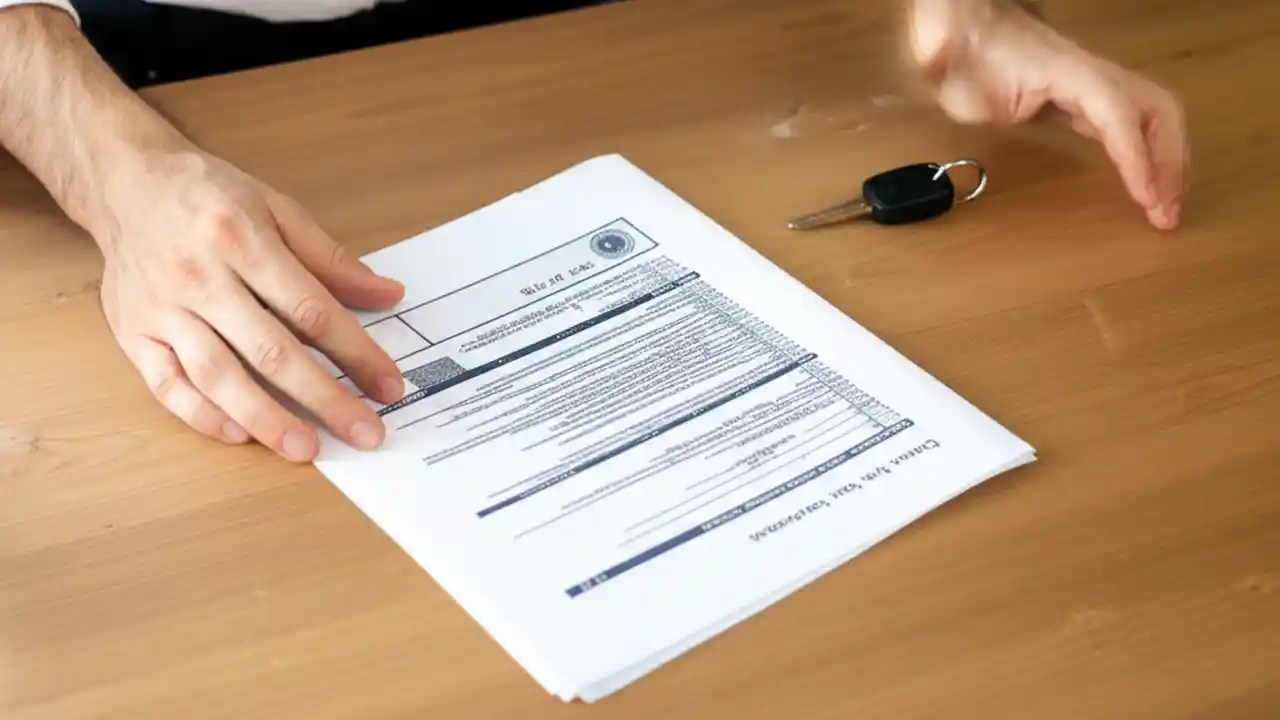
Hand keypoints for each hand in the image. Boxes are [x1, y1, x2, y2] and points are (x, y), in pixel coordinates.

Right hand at [95, 147, 405, 461]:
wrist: (125, 182)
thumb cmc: (207, 197)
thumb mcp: (276, 208)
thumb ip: (331, 259)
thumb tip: (387, 294)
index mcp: (240, 239)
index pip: (311, 308)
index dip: (356, 352)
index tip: (388, 385)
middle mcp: (198, 276)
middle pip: (269, 350)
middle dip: (324, 397)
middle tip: (364, 432)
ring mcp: (161, 308)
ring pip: (216, 374)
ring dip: (265, 417)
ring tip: (306, 449)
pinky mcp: (132, 331)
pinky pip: (166, 383)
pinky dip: (200, 413)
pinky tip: (238, 433)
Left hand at [910, 0, 1188, 229]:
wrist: (972, 29)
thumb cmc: (964, 51)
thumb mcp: (948, 60)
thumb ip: (944, 59)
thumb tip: (937, 55)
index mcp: (1065, 70)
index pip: (1116, 111)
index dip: (1135, 154)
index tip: (1145, 196)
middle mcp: (1093, 75)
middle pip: (1158, 113)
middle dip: (1170, 164)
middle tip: (1166, 215)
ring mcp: (1096, 87)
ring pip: (1157, 118)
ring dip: (1171, 163)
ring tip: (1168, 210)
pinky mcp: (1090, 101)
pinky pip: (1137, 126)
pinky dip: (1152, 157)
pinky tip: (1149, 187)